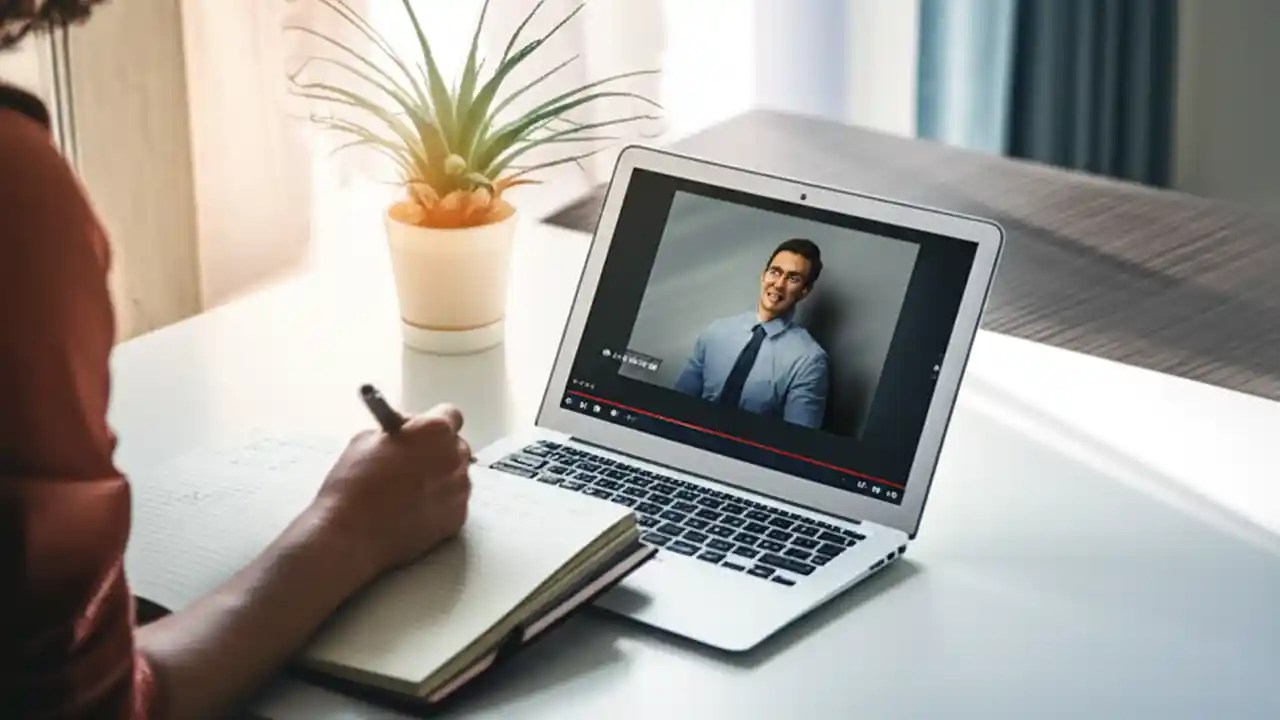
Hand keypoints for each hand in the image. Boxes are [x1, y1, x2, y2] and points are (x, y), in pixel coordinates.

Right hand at [313, 404, 471, 579]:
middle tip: (411, 463)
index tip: (420, 433)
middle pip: (456, 446)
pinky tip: (413, 510)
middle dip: (437, 451)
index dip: (433, 424)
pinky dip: (439, 504)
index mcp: (435, 430)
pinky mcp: (457, 518)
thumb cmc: (354, 484)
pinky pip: (453, 502)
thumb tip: (406, 433)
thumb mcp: (366, 439)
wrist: (351, 534)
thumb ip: (396, 431)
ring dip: (439, 478)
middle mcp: (455, 457)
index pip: (450, 415)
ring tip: (408, 492)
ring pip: (456, 475)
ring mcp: (460, 489)